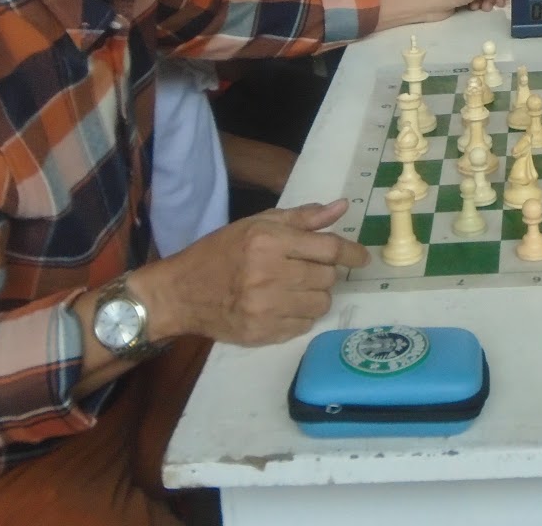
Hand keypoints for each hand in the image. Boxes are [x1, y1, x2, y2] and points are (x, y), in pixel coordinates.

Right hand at [139, 200, 367, 344]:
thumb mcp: (257, 224)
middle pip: (328, 277)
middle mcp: (269, 274)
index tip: (362, 258)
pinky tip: (282, 305)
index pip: (328, 248)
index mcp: (268, 241)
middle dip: (325, 273)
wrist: (180, 292)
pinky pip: (303, 326)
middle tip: (308, 270)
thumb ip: (303, 218)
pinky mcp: (260, 333)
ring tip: (294, 288)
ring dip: (315, 295)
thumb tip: (342, 207)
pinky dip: (300, 316)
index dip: (352, 253)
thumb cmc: (220, 252)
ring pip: (320, 303)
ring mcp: (264, 307)